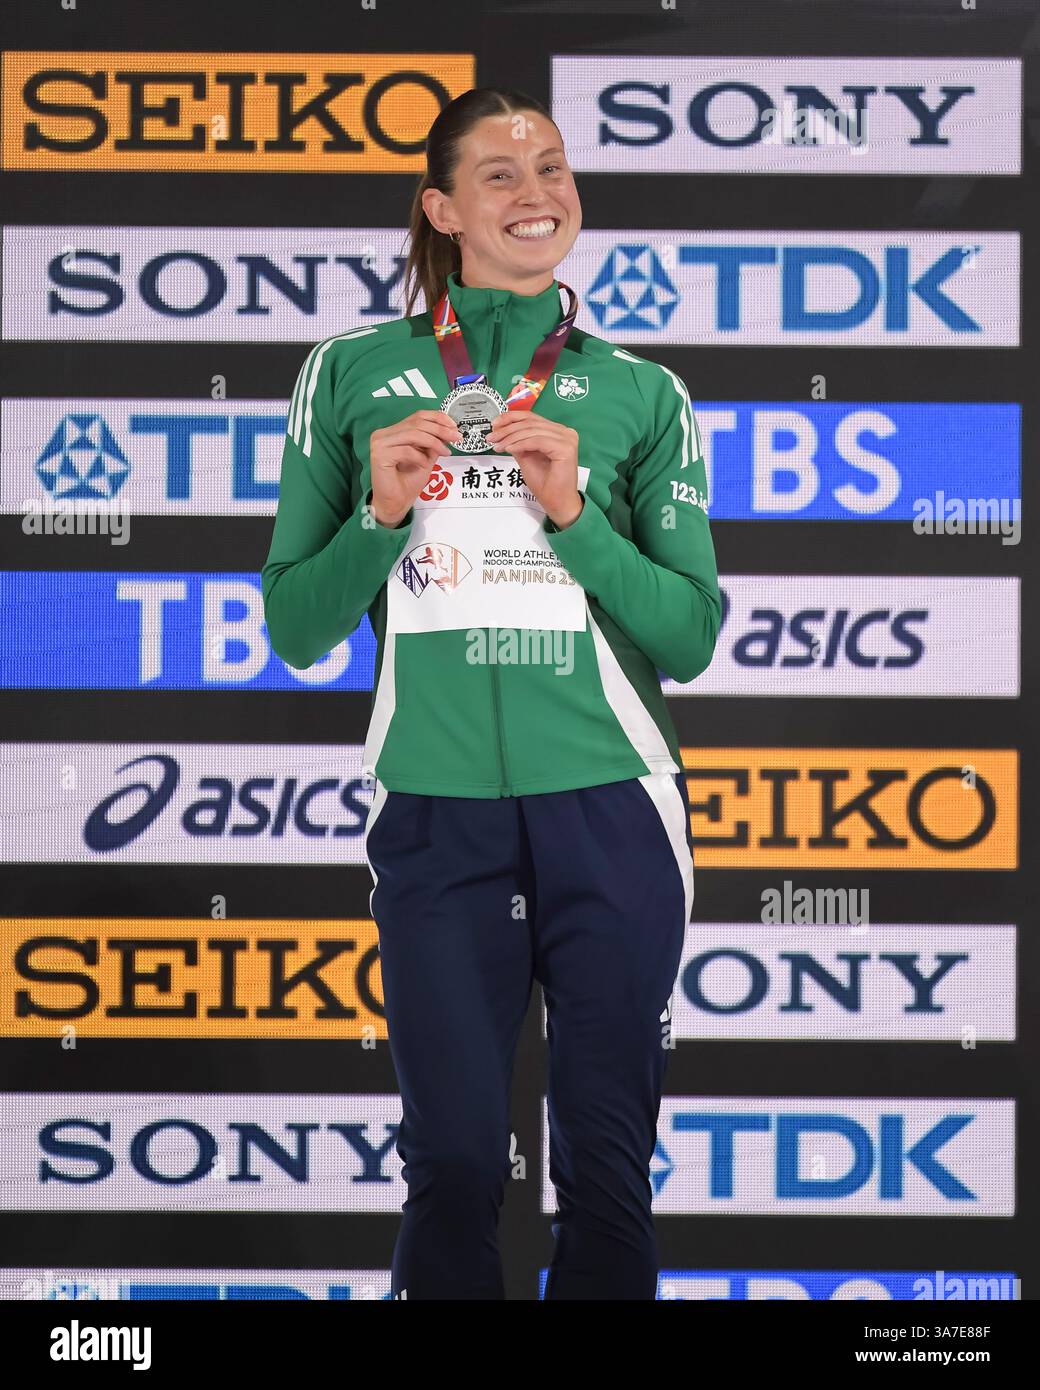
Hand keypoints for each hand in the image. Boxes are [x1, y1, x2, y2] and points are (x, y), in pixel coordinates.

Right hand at [369, 410, 459, 526]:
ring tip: (446, 451)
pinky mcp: (379, 455)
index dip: (438, 418)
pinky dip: (419, 456)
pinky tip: (425, 464)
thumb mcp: (426, 457)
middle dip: (440, 430)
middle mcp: (383, 434)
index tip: (454, 426)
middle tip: (456, 437)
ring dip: (434, 442)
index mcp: (393, 431)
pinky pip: (406, 450)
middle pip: (417, 423)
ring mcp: (379, 443)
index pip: (417, 416)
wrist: (396, 503)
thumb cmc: (408, 482)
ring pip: (413, 434)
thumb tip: (449, 430)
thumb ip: (433, 443)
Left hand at [487, 411, 582, 528]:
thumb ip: (518, 442)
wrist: (557, 503)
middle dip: (507, 429)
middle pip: (530, 423)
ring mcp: (567, 439)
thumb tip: (503, 431)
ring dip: (511, 437)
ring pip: (532, 431)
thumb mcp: (526, 458)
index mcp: (557, 432)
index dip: (510, 418)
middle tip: (492, 437)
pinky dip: (520, 444)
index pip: (531, 418)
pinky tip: (509, 449)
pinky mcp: (566, 448)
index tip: (494, 424)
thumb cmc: (547, 485)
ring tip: (498, 445)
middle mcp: (564, 432)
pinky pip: (537, 441)